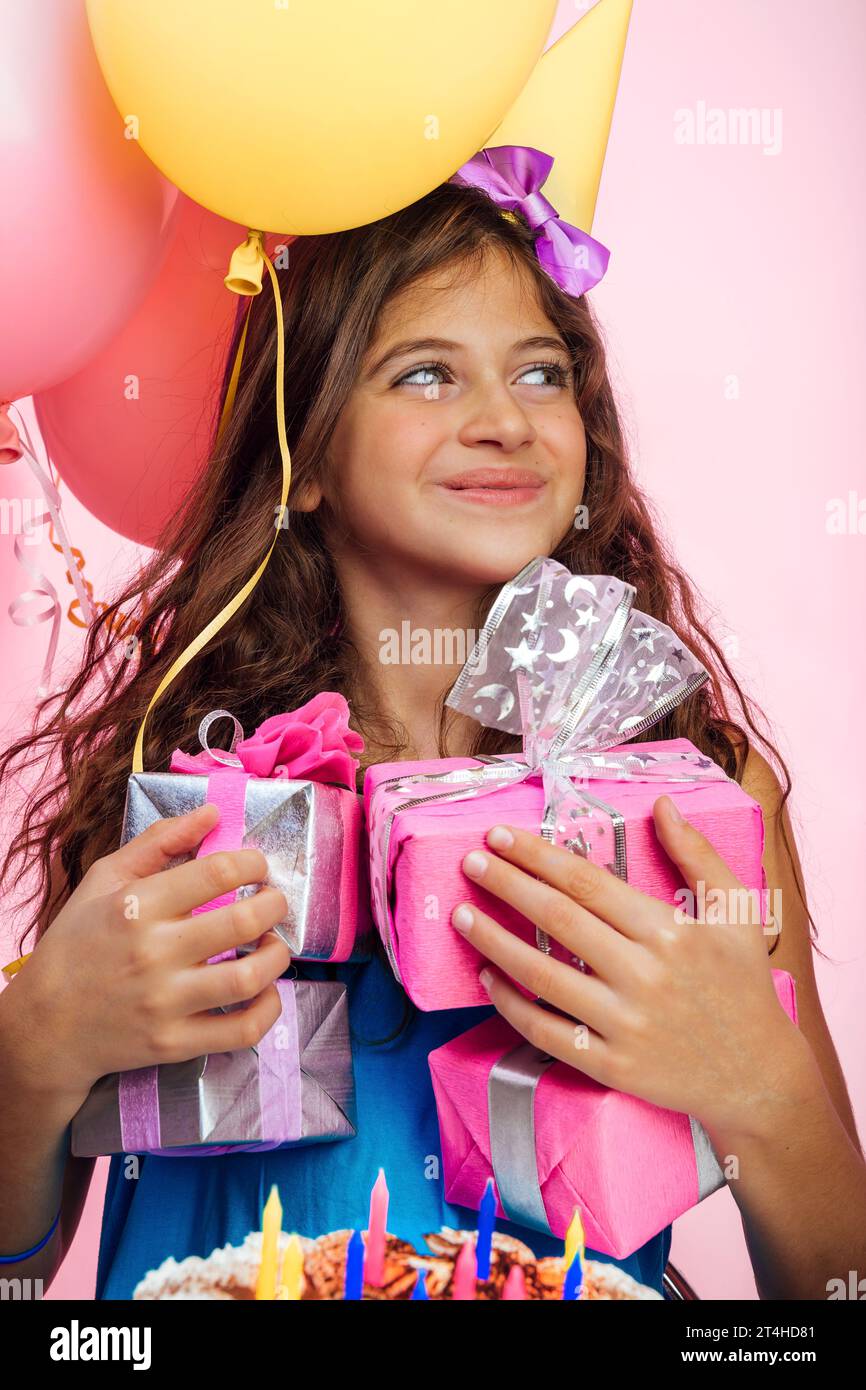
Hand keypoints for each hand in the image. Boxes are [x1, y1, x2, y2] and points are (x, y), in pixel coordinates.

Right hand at [7, 803, 290, 1106]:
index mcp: (136, 906)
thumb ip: (160, 842)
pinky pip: (242, 1031)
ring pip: (249, 978)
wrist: (45, 1024)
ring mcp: (165, 1002)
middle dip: (275, 905)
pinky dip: (268, 1010)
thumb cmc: (78, 943)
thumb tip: (213, 812)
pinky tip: (265, 990)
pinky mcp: (174, 1043)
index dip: (253, 864)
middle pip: (243, 921)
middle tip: (274, 902)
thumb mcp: (105, 879)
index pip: (218, 873)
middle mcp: (153, 953)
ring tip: (273, 944)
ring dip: (277, 955)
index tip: (257, 868)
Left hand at [450, 794, 802, 1136]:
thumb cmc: (743, 987)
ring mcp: (623, 1024)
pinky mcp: (609, 1065)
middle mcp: (643, 975)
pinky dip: (509, 1003)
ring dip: (493, 940)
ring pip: (541, 976)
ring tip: (460, 913)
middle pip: (557, 920)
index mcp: (669, 932)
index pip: (587, 883)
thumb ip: (697, 855)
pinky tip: (486, 976)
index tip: (501, 836)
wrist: (758, 1078)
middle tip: (470, 862)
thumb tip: (663, 805)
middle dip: (507, 885)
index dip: (538, 856)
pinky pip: (545, 1030)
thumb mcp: (736, 913)